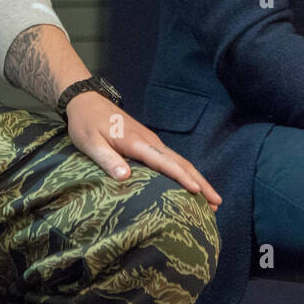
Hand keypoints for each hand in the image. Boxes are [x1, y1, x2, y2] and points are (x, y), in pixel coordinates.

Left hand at [63, 92, 222, 210]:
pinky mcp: (147, 141)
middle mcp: (149, 141)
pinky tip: (188, 183)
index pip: (165, 163)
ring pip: (179, 160)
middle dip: (201, 182)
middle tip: (217, 203)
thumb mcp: (90, 143)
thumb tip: (125, 178)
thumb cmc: (86, 124)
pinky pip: (171, 159)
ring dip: (196, 178)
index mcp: (137, 143)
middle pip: (181, 162)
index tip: (198, 192)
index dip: (182, 178)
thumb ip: (107, 160)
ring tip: (211, 199)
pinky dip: (184, 172)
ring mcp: (151, 140)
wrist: (86, 100)